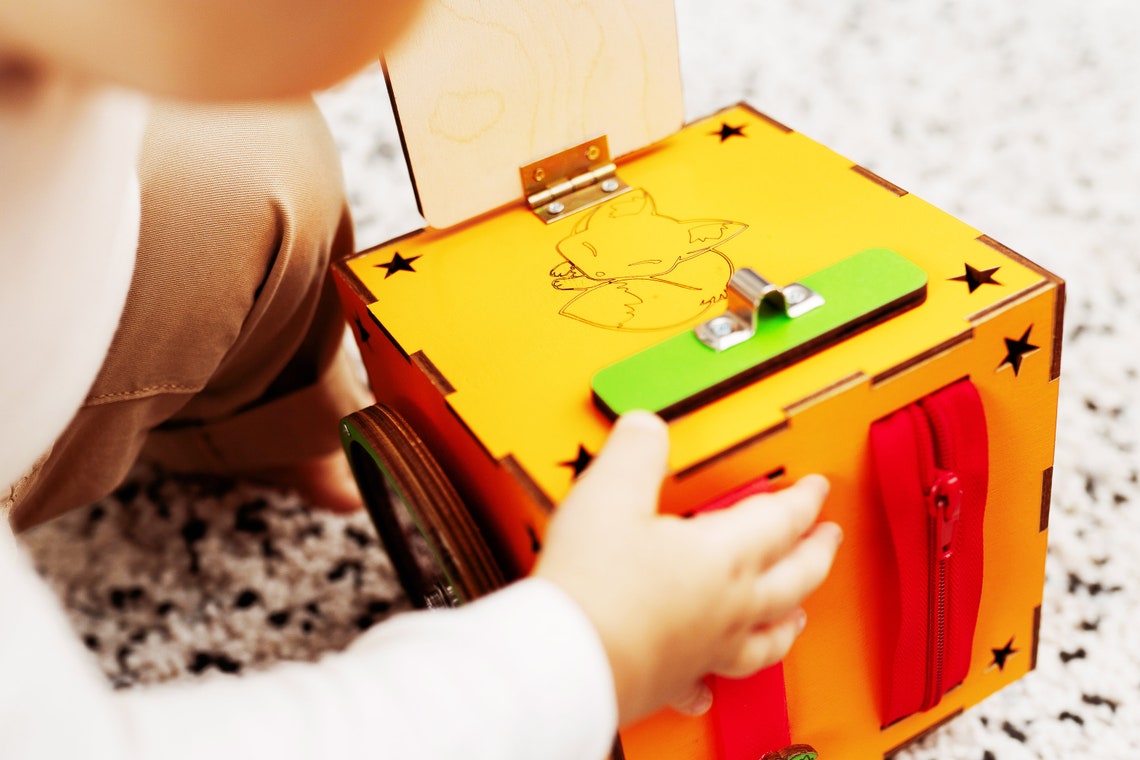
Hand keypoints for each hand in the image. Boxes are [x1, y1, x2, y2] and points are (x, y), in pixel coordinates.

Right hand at [534, 411, 841, 724]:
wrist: (567, 659)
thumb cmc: (593, 588)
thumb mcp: (610, 494)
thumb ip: (635, 454)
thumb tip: (647, 428)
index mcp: (722, 556)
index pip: (782, 521)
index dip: (804, 500)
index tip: (816, 489)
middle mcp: (726, 606)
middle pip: (794, 579)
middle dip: (817, 554)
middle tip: (829, 539)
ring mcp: (705, 648)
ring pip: (767, 638)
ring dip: (789, 620)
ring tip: (798, 613)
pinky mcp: (673, 680)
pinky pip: (706, 684)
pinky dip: (714, 684)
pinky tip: (710, 688)